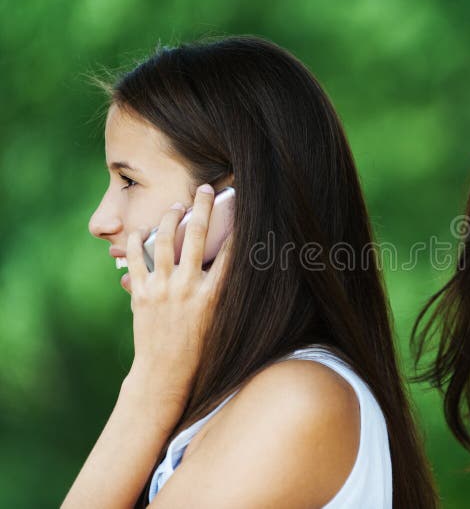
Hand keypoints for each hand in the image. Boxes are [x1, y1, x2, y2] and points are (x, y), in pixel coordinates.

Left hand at [125, 184, 231, 405]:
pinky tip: (141, 231)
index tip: (242, 206)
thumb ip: (222, 290)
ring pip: (165, 239)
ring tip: (176, 205)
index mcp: (213, 294)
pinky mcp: (141, 293)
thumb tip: (229, 262)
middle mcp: (189, 287)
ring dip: (170, 216)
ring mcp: (163, 289)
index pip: (231, 251)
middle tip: (206, 188)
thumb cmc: (198, 348)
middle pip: (199, 235)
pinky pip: (136, 257)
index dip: (238, 226)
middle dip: (203, 206)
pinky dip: (137, 240)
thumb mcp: (218, 319)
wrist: (165, 372)